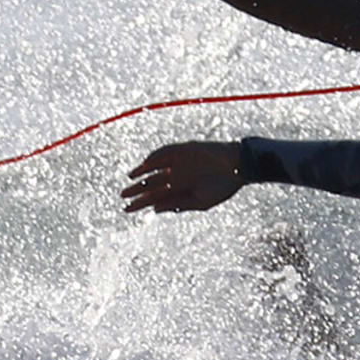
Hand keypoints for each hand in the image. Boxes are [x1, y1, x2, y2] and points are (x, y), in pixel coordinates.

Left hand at [124, 141, 247, 214]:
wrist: (238, 166)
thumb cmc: (223, 187)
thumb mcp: (201, 202)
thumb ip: (179, 205)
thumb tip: (155, 209)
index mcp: (179, 191)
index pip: (154, 198)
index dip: (140, 204)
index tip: (126, 209)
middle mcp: (175, 177)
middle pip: (150, 185)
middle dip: (136, 191)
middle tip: (122, 196)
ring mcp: (177, 163)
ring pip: (153, 169)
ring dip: (141, 173)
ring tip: (130, 179)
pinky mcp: (182, 150)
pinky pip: (163, 153)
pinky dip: (153, 158)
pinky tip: (145, 165)